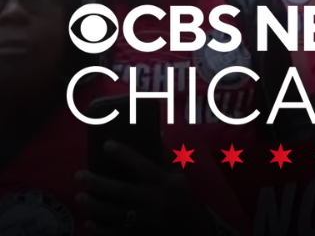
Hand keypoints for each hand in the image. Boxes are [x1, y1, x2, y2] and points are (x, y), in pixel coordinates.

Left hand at [77, 141, 202, 234]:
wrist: (189, 232)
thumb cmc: (182, 200)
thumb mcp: (179, 177)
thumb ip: (167, 158)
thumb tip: (155, 135)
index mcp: (163, 184)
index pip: (142, 166)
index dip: (124, 155)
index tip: (106, 145)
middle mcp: (152, 201)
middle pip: (121, 191)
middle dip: (98, 183)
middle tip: (79, 175)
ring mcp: (143, 221)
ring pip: (113, 213)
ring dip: (93, 206)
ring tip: (79, 197)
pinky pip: (113, 233)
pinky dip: (99, 228)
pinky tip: (88, 221)